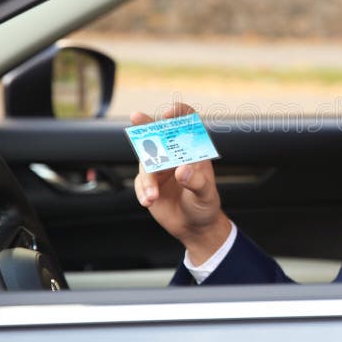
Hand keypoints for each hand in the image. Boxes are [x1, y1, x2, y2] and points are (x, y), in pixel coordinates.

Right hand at [131, 103, 231, 263]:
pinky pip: (139, 182)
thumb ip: (195, 181)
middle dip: (146, 124)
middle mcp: (175, 155)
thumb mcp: (205, 194)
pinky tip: (148, 201)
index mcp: (193, 151)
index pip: (188, 124)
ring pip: (146, 161)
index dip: (180, 114)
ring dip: (147, 179)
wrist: (193, 227)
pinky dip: (142, 191)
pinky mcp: (148, 182)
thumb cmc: (205, 205)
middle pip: (158, 133)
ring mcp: (160, 167)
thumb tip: (182, 170)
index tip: (170, 114)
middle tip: (136, 116)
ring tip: (152, 197)